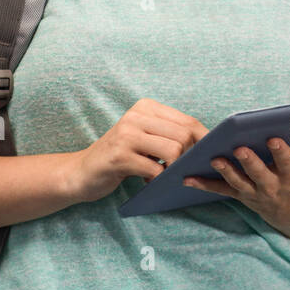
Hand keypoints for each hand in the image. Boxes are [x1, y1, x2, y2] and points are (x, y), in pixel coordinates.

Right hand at [71, 98, 207, 202]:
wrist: (81, 172)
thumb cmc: (121, 157)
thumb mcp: (145, 138)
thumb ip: (170, 135)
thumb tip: (208, 145)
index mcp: (146, 107)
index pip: (188, 121)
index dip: (204, 141)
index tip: (208, 157)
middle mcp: (136, 116)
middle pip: (184, 136)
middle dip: (188, 158)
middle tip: (179, 171)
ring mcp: (127, 135)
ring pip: (173, 151)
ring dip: (173, 170)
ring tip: (163, 175)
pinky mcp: (120, 156)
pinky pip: (155, 170)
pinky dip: (157, 181)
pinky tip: (148, 182)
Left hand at [183, 134, 289, 235]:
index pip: (287, 163)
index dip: (281, 152)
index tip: (274, 138)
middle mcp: (273, 187)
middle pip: (259, 173)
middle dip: (249, 161)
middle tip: (239, 148)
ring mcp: (255, 193)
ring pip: (238, 183)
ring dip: (225, 171)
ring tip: (213, 158)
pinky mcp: (242, 195)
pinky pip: (220, 191)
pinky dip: (203, 184)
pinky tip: (185, 177)